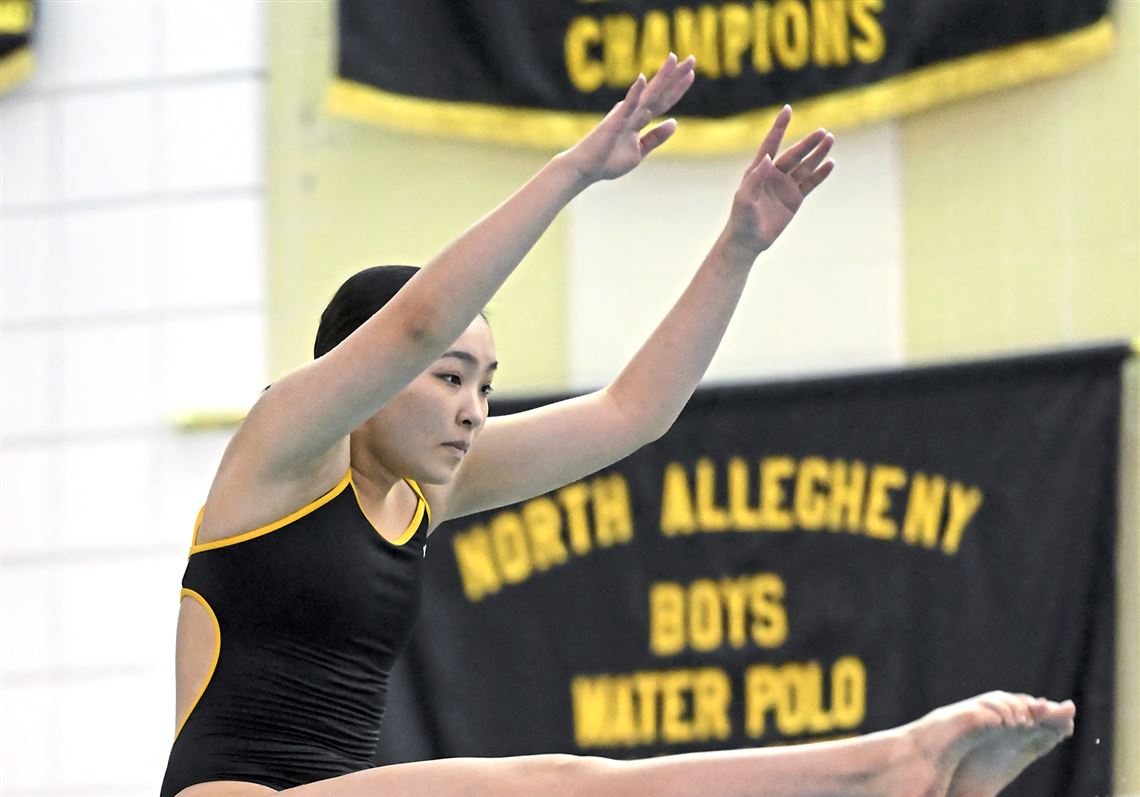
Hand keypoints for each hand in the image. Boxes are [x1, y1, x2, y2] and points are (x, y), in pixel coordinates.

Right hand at [562, 53, 695, 182]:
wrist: (587, 168)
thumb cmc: (608, 160)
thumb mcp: (640, 150)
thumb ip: (656, 137)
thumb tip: (675, 122)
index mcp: (639, 118)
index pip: (662, 101)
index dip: (677, 88)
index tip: (691, 73)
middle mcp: (633, 112)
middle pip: (659, 91)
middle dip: (675, 75)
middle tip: (692, 59)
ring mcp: (624, 115)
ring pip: (648, 94)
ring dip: (661, 77)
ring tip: (674, 59)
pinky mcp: (615, 122)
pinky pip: (627, 106)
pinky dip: (635, 93)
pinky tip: (643, 79)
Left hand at [725, 106, 834, 255]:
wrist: (748, 240)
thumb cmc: (741, 218)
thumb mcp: (744, 198)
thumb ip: (755, 178)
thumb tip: (767, 157)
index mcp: (758, 170)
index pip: (771, 144)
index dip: (779, 127)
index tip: (787, 110)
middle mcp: (773, 174)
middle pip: (794, 154)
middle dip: (808, 143)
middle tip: (823, 132)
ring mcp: (785, 186)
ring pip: (805, 166)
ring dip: (817, 154)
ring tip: (830, 139)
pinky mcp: (794, 199)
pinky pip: (810, 183)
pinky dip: (820, 174)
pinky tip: (830, 163)